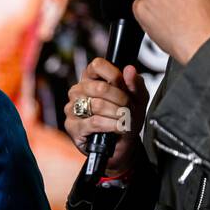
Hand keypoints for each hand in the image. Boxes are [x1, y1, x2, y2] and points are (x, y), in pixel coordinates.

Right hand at [64, 59, 148, 175]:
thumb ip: (135, 84)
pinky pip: (94, 122)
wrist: (120, 145)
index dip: (114, 75)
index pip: (97, 65)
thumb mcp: (137, 99)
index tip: (124, 86)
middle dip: (121, 99)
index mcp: (91, 79)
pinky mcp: (72, 126)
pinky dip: (112, 125)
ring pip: (98, 105)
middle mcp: (78, 91)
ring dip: (118, 114)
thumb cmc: (125, 118)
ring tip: (125, 119)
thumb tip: (130, 69)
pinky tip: (118, 128)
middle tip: (129, 108)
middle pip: (100, 87)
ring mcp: (72, 108)